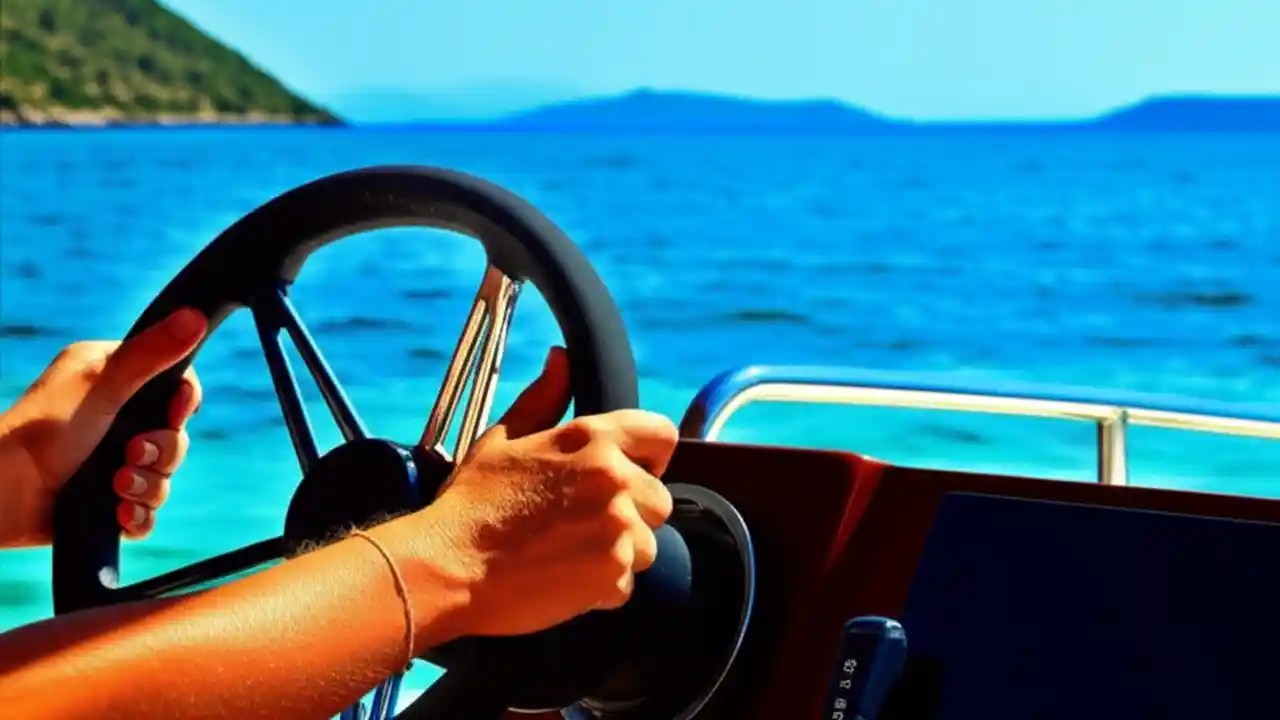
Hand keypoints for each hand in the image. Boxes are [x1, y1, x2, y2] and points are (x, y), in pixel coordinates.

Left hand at [0, 309, 206, 546]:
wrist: (2, 493)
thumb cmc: (44, 429)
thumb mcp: (103, 382)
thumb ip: (151, 352)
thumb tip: (196, 316)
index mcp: (113, 378)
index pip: (175, 385)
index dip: (183, 402)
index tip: (174, 411)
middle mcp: (116, 418)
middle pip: (176, 436)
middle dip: (161, 452)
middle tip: (131, 452)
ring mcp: (111, 462)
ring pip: (164, 477)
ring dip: (146, 485)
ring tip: (116, 486)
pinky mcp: (107, 501)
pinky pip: (146, 512)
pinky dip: (137, 515)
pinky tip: (118, 513)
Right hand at [419, 347, 676, 637]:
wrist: (448, 564)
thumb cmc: (471, 502)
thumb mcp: (503, 438)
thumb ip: (544, 398)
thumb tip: (562, 359)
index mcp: (594, 439)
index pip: (662, 435)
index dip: (648, 457)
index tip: (626, 474)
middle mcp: (615, 480)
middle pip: (659, 500)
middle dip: (631, 514)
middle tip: (580, 523)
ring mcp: (618, 529)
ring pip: (646, 546)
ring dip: (616, 554)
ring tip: (566, 552)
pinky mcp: (613, 575)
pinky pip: (626, 585)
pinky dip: (600, 588)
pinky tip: (561, 576)